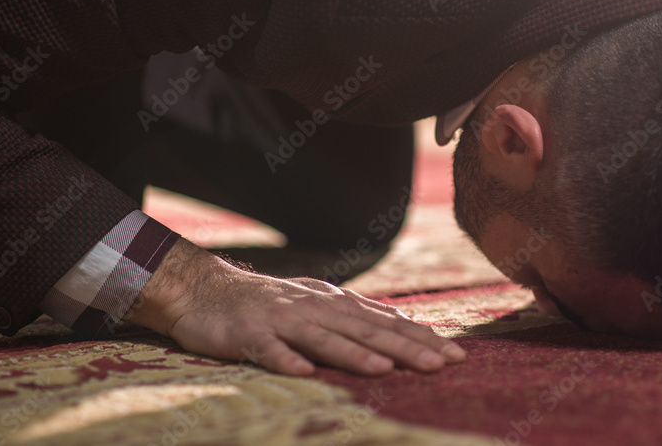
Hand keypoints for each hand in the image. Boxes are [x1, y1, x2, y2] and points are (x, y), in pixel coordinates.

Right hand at [125, 238, 465, 375]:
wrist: (206, 290)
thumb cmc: (267, 303)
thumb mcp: (316, 304)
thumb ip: (353, 317)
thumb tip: (399, 327)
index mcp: (332, 303)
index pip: (384, 321)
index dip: (420, 337)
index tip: (455, 353)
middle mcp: (313, 307)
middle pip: (365, 330)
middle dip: (404, 347)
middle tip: (441, 363)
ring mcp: (281, 320)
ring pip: (323, 338)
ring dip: (353, 354)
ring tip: (385, 369)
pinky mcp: (249, 334)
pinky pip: (269, 350)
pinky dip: (287, 359)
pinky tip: (304, 372)